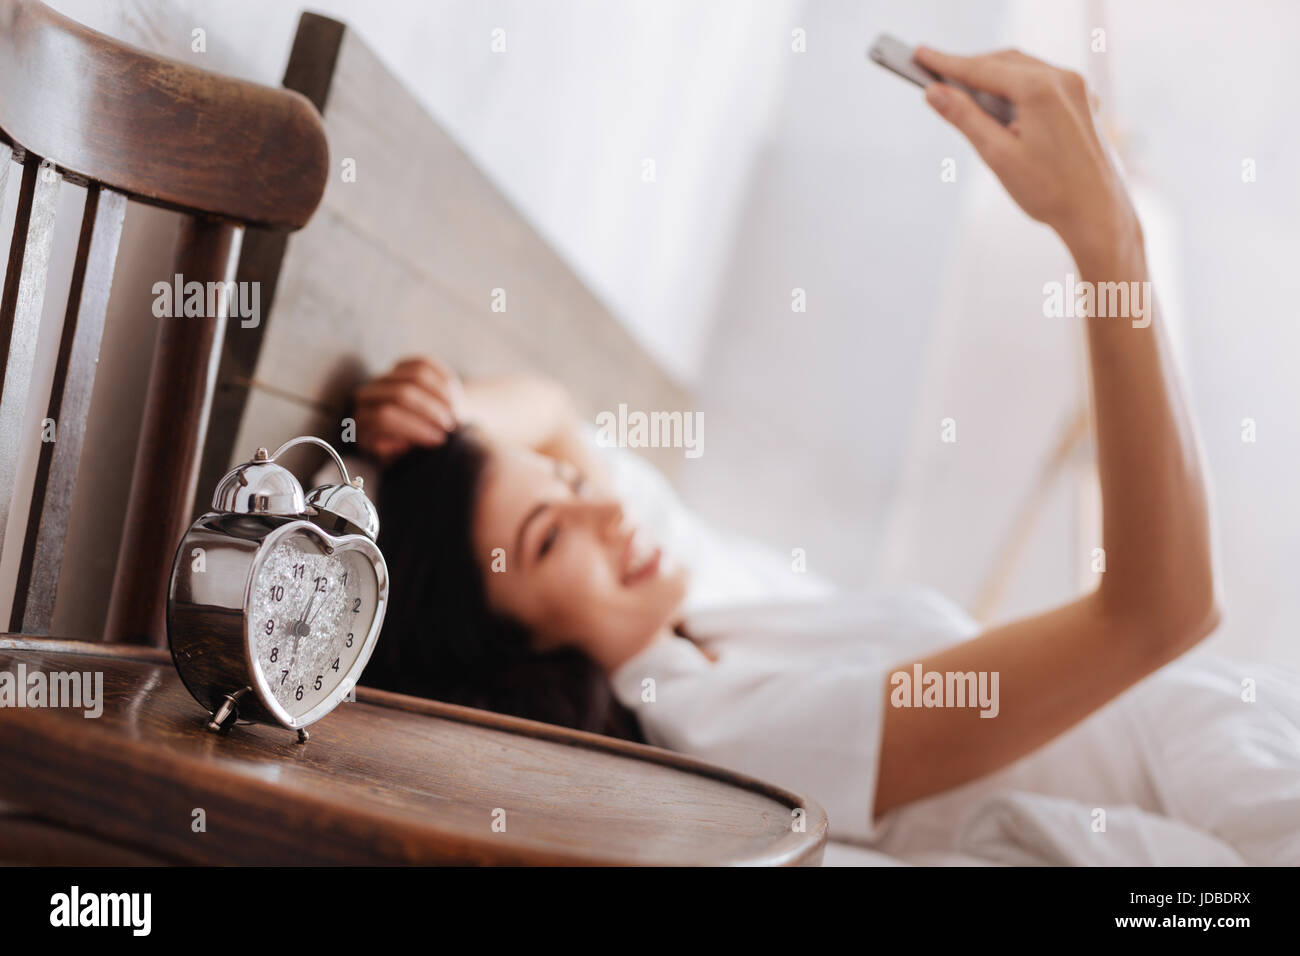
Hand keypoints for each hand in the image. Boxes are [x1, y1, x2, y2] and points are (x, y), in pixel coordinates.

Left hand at [352, 356, 464, 464]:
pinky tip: (453, 397)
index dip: (414, 428)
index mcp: (362, 423)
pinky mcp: (403, 365)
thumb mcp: (404, 462)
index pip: (383, 417)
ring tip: (454, 413)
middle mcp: (367, 397)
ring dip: (441, 395)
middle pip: (400, 394)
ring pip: (416, 376)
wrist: (425, 432)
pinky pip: (425, 364)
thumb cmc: (414, 452)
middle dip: (430, 410)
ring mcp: (385, 378)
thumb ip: (395, 455)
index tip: (438, 440)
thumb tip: (386, 447)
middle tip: (450, 426)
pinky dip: (443, 380)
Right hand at [914, 46, 1139, 265]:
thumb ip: (964, 117)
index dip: (946, 63)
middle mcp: (1062, 79)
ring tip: (962, 88)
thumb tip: (933, 92)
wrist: (1098, 213)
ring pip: (1024, 69)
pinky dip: (1016, 84)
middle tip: (935, 72)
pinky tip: (1000, 101)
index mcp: (1040, 89)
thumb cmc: (1049, 190)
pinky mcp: (1083, 102)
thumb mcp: (997, 155)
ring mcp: (1077, 88)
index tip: (919, 54)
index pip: (981, 69)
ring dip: (992, 74)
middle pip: (1004, 62)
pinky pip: (1043, 81)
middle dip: (969, 66)